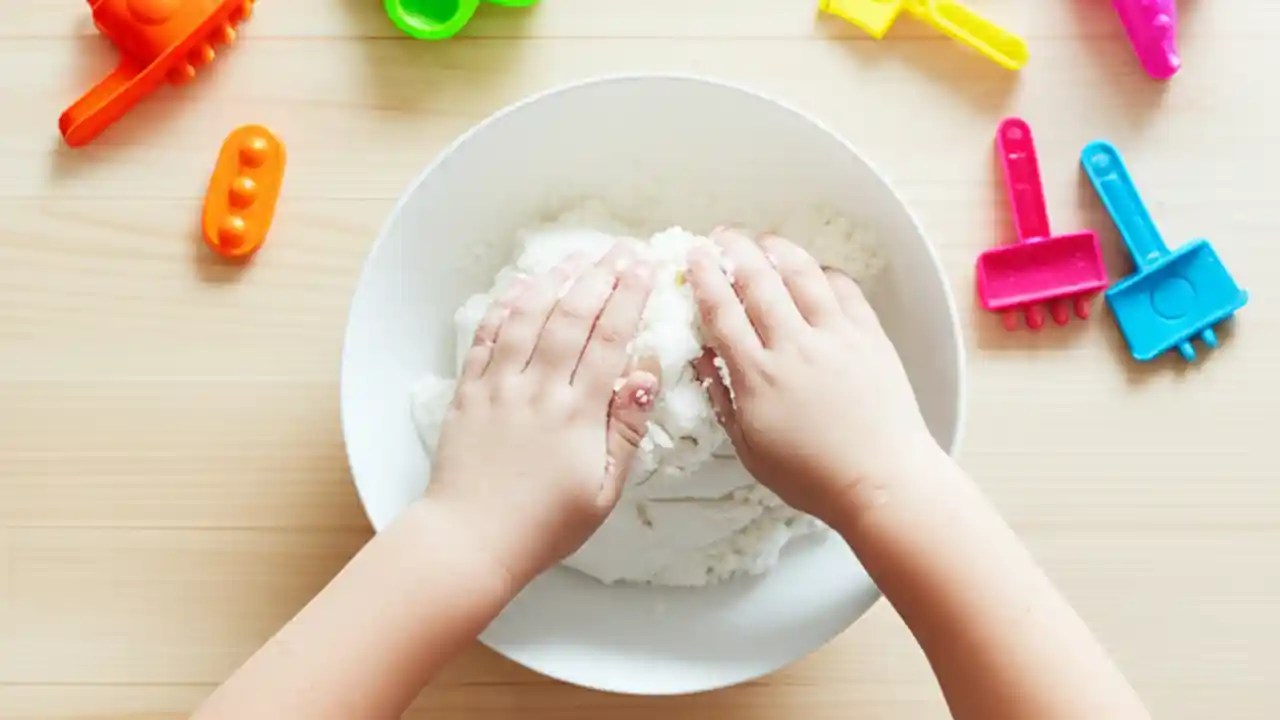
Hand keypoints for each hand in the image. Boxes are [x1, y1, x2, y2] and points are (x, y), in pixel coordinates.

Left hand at [428, 245, 657, 584]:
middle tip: (623, 251)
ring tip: (578, 258)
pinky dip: (505, 305)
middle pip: (573, 316)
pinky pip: (486, 336)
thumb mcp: (603, 490)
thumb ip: (626, 430)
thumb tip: (648, 374)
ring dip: (555, 280)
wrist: (470, 540)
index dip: (630, 298)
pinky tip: (522, 286)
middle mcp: (538, 390)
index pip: (609, 340)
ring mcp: (498, 387)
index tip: (646, 269)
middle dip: (601, 276)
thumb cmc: (544, 526)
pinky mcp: (469, 392)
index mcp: (577, 415)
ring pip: (529, 316)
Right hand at [686, 229, 939, 525]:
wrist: (881, 481)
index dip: (706, 277)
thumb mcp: (749, 447)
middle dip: (735, 249)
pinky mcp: (870, 336)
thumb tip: (703, 356)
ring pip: (802, 274)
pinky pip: (844, 289)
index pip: (722, 311)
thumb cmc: (810, 475)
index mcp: (758, 375)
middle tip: (723, 236)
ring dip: (778, 250)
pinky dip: (823, 273)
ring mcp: (836, 337)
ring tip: (764, 241)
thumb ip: (722, 396)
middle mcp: (794, 346)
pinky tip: (813, 271)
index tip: (695, 256)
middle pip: (758, 280)